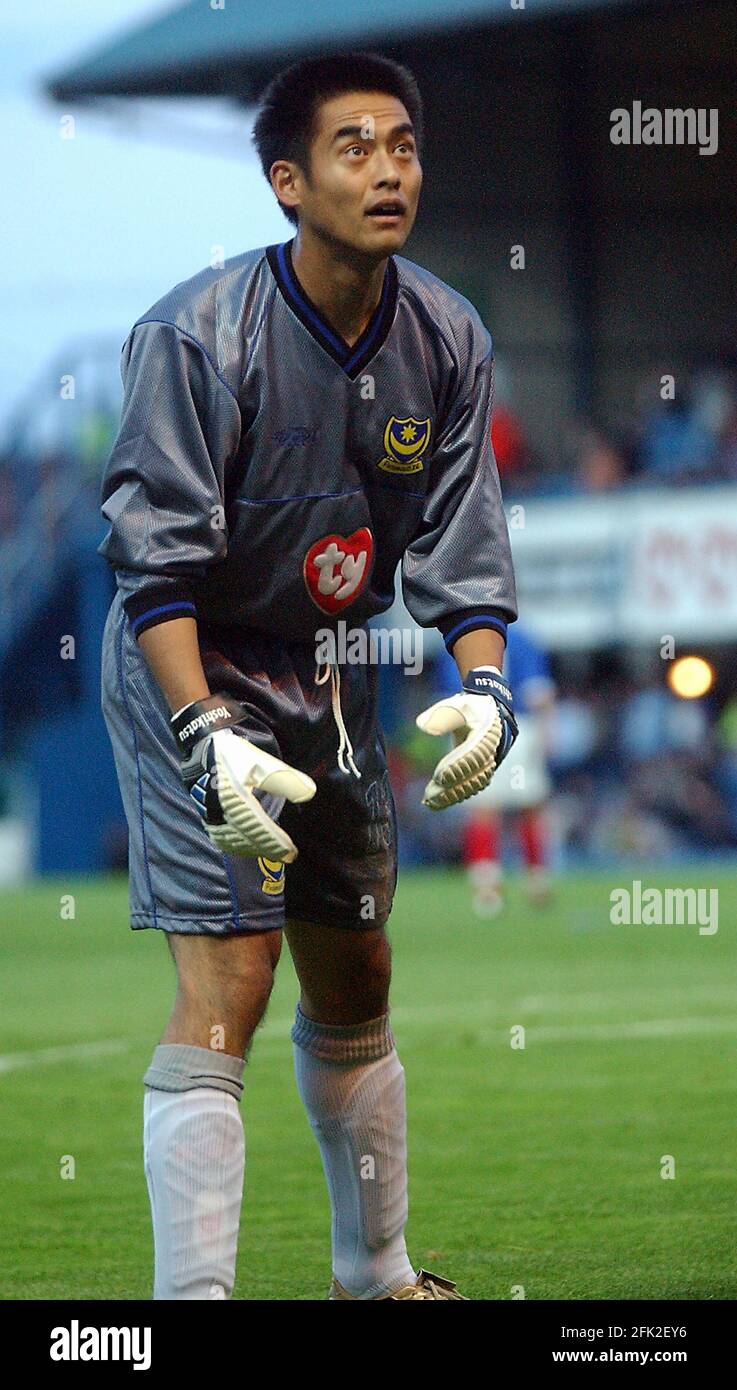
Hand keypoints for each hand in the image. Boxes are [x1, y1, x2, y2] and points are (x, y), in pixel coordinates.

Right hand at [171, 695, 315, 860]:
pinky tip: (245, 846)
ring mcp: (211, 817)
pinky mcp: (206, 816)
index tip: (292, 853)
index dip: (277, 844)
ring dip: (253, 850)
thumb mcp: (260, 762)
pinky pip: (221, 838)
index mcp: (236, 801)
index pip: (260, 830)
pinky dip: (236, 846)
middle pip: (248, 840)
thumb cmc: (232, 753)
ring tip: (270, 852)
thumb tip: (309, 793)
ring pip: (234, 842)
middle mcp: (222, 814)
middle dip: (268, 849)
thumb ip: (285, 779)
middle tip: (287, 856)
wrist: (201, 746)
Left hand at [415, 666, 517, 809]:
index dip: (458, 767)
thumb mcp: (455, 705)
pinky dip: (456, 795)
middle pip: (473, 775)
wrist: (490, 713)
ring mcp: (490, 763)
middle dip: (452, 788)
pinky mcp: (483, 771)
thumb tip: (422, 726)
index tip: (439, 777)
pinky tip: (438, 802)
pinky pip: (471, 787)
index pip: (473, 754)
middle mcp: (492, 751)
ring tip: (430, 803)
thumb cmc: (469, 708)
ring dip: (453, 795)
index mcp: (487, 732)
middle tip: (429, 797)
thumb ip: (440, 714)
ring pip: (472, 785)